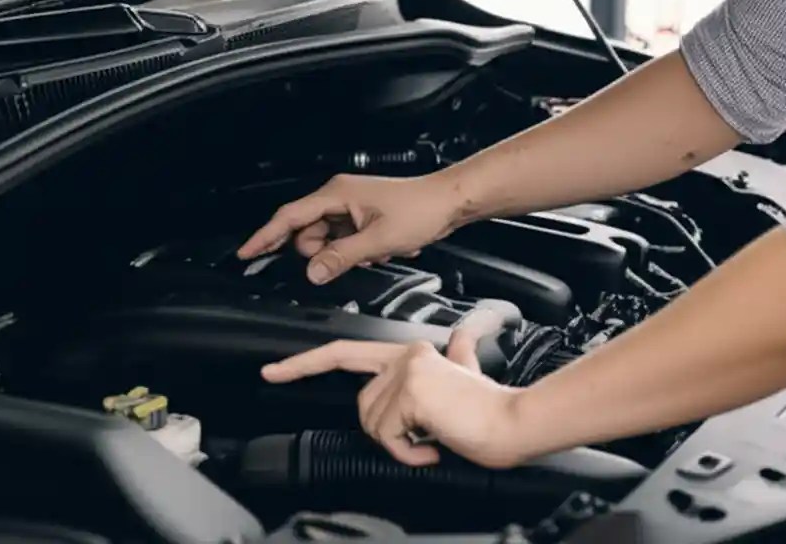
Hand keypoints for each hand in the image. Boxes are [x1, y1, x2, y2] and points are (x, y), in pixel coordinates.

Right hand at [237, 173, 465, 284]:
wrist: (449, 202)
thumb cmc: (420, 210)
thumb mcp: (378, 241)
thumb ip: (341, 257)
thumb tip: (312, 272)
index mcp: (336, 194)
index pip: (289, 217)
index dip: (265, 237)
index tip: (246, 254)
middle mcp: (339, 197)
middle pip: (308, 233)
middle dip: (322, 253)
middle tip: (351, 258)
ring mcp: (350, 207)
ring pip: (327, 240)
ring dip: (344, 254)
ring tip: (375, 252)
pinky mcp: (362, 217)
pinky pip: (345, 240)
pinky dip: (357, 251)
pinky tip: (381, 249)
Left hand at [261, 332, 526, 468]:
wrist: (513, 422)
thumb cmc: (490, 407)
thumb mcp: (468, 372)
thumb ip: (459, 351)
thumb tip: (467, 334)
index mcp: (410, 351)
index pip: (344, 352)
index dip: (304, 362)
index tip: (273, 370)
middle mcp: (406, 355)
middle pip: (361, 406)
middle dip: (384, 431)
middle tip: (422, 435)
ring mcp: (407, 371)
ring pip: (371, 423)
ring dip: (399, 443)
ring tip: (433, 436)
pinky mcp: (411, 392)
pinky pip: (387, 437)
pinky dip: (407, 452)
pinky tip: (433, 444)